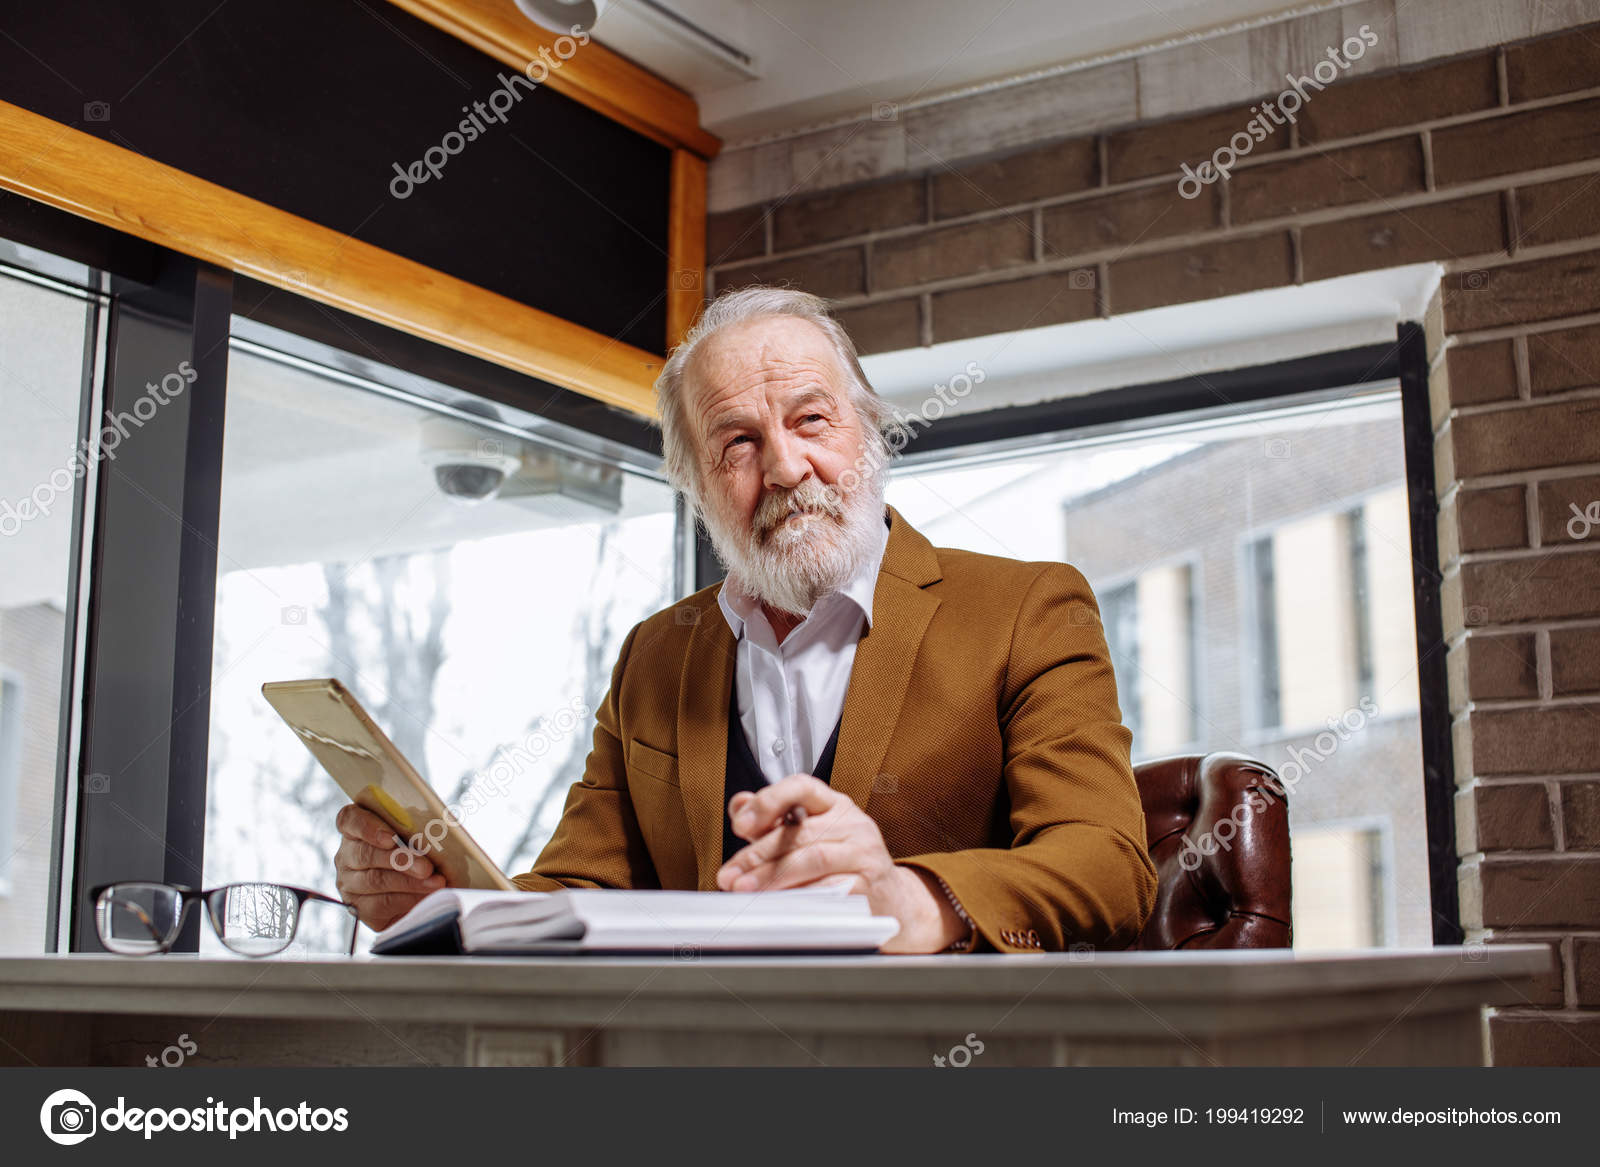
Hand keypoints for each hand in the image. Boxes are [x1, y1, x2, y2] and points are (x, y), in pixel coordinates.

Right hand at [333, 803, 445, 930]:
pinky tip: (425, 896)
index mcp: (356, 828)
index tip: (390, 837)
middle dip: (400, 860)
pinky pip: (381, 904)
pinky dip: (407, 899)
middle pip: (365, 854)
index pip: (349, 820)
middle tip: (427, 867)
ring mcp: (350, 883)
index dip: (367, 827)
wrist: (420, 890)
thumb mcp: (418, 835)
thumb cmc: (419, 852)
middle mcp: (347, 855)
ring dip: (409, 882)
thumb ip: (418, 828)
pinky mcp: (359, 908)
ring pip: (375, 881)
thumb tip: (437, 828)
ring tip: (435, 882)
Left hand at [715, 775, 966, 952]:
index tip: (741, 824)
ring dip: (772, 877)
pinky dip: (798, 897)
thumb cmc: (843, 865)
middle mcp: (853, 824)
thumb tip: (739, 806)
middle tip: (730, 874)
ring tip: (745, 890)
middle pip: (799, 833)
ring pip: (812, 859)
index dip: (769, 801)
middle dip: (758, 855)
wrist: (891, 901)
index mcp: (835, 805)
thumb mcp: (810, 835)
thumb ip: (773, 820)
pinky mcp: (869, 885)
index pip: (801, 786)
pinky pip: (828, 890)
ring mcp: (864, 854)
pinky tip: (777, 905)